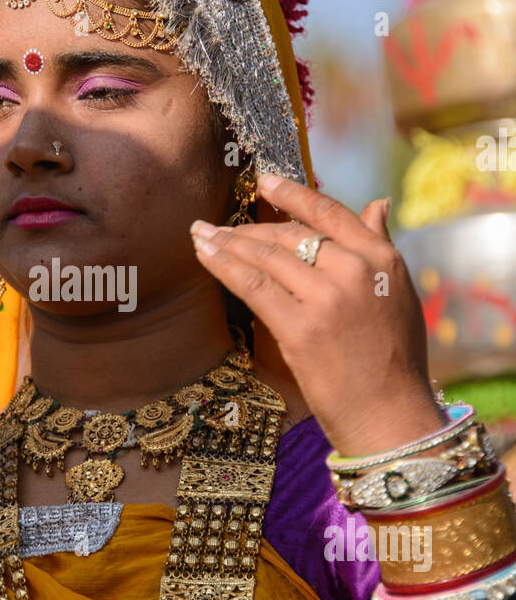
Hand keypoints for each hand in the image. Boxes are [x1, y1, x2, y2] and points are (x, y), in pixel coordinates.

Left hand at [191, 173, 446, 457]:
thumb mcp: (399, 296)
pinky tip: (204, 254)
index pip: (330, 212)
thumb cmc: (396, 363)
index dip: (292, 193)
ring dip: (227, 242)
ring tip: (200, 235)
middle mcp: (357, 271)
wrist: (393, 418)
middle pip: (290, 235)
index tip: (263, 181)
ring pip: (267, 256)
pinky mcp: (300, 328)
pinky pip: (252, 285)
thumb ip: (381, 248)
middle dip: (248, 228)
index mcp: (383, 260)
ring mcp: (328, 298)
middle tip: (216, 224)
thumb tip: (377, 203)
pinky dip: (223, 265)